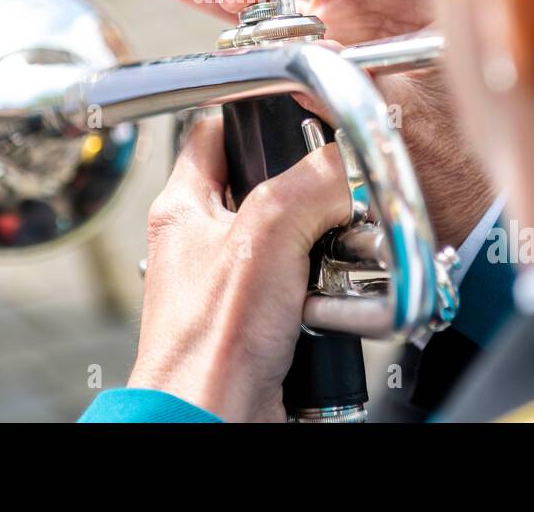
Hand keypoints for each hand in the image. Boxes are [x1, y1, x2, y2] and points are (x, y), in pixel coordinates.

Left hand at [128, 115, 349, 421]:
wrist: (218, 420)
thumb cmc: (209, 342)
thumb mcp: (268, 235)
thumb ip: (312, 183)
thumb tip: (349, 162)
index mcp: (185, 206)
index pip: (216, 130)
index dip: (257, 116)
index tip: (299, 114)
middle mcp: (206, 241)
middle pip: (272, 186)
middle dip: (315, 190)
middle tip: (340, 192)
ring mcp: (235, 283)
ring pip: (299, 239)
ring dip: (331, 246)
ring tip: (346, 250)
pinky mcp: (264, 321)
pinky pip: (312, 288)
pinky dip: (334, 291)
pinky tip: (339, 298)